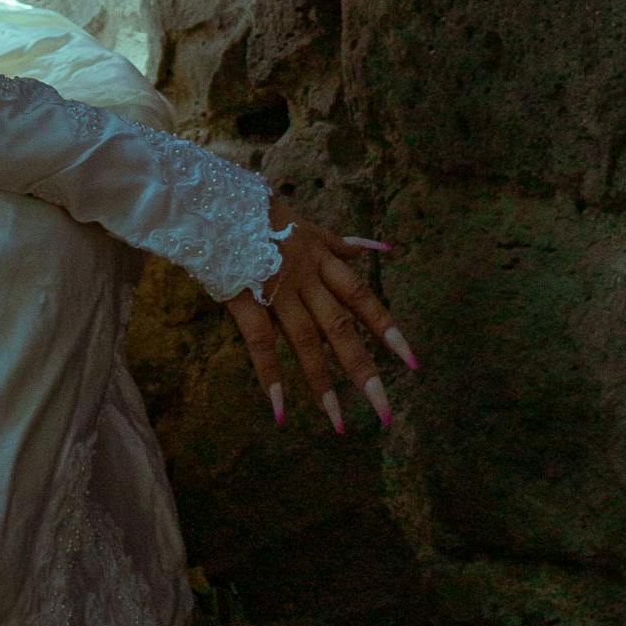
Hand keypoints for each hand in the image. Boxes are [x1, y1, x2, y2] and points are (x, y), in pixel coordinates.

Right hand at [224, 219, 416, 433]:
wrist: (213, 203)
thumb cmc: (261, 217)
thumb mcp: (307, 226)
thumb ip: (342, 244)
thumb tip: (380, 247)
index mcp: (322, 259)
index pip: (362, 298)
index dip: (388, 329)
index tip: (412, 364)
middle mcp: (306, 277)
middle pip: (340, 328)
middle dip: (364, 370)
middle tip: (384, 411)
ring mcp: (276, 290)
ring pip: (305, 342)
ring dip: (321, 384)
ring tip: (337, 422)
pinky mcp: (245, 299)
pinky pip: (261, 343)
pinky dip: (270, 376)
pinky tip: (279, 410)